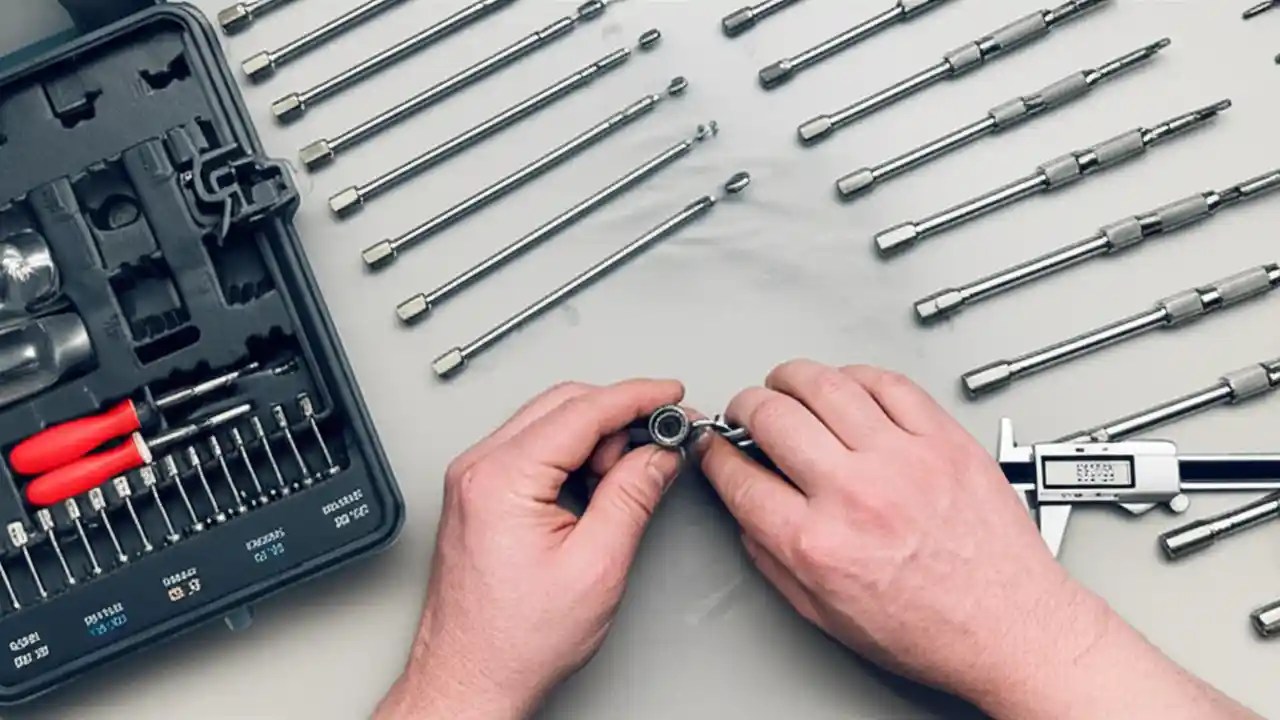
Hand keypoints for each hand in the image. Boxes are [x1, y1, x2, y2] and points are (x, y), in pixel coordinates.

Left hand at [376, 380, 684, 719]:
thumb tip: (658, 454)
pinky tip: (597, 485)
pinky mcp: (479, 493)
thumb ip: (633, 497)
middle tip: (662, 440)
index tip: (671, 396)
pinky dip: (572, 456)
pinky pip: (533, 448)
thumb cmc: (514, 641)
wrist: (471, 678)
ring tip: (627, 479)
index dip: (636, 397)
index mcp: (501, 479)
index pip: (581, 410)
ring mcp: (473, 479)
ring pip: (548, 422)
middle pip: (562, 405)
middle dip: (618, 416)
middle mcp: (477, 469)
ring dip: (596, 437)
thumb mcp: (597, 566)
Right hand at [700, 360, 1258, 718]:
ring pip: (824, 384)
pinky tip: (844, 385)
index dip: (714, 454)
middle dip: (743, 408)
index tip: (715, 447)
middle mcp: (855, 494)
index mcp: (817, 544)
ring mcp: (902, 459)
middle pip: (772, 416)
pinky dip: (854, 375)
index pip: (739, 476)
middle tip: (745, 412)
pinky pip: (888, 382)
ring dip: (790, 378)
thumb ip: (774, 563)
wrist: (1011, 628)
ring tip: (784, 385)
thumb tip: (748, 517)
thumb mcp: (826, 616)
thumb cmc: (933, 630)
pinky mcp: (944, 440)